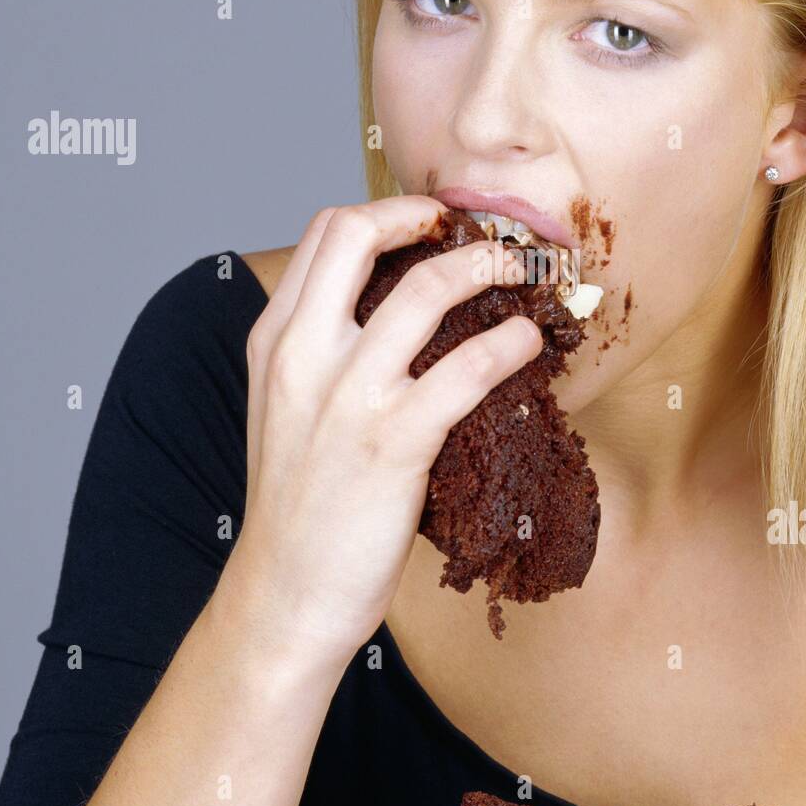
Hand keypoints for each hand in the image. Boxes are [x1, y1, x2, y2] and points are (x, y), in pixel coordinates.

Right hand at [220, 198, 542, 668]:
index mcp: (275, 340)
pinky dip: (511, 345)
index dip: (389, 211)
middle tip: (477, 232)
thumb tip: (391, 312)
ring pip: (426, 289)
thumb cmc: (298, 505)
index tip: (433, 223)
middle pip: (360, 231)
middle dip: (429, 214)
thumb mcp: (284, 408)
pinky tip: (530, 344)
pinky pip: (467, 369)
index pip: (326, 233)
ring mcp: (348, 395)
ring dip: (489, 266)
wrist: (285, 594)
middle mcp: (303, 353)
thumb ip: (320, 353)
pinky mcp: (394, 442)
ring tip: (523, 272)